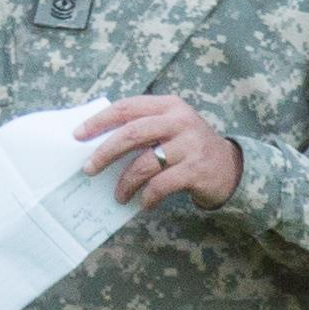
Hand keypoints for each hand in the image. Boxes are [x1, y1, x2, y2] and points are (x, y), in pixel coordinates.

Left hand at [79, 94, 240, 213]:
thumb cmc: (188, 148)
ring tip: (119, 195)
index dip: (100, 121)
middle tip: (88, 169)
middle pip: (131, 134)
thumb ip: (142, 128)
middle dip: (105, 153)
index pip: (127, 107)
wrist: (230, 168)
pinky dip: (147, 197)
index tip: (78, 135)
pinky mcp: (196, 169)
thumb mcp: (170, 128)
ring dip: (125, 183)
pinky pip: (161, 185)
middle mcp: (179, 121)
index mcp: (168, 106)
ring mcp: (190, 145)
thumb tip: (97, 144)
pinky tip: (143, 203)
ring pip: (144, 164)